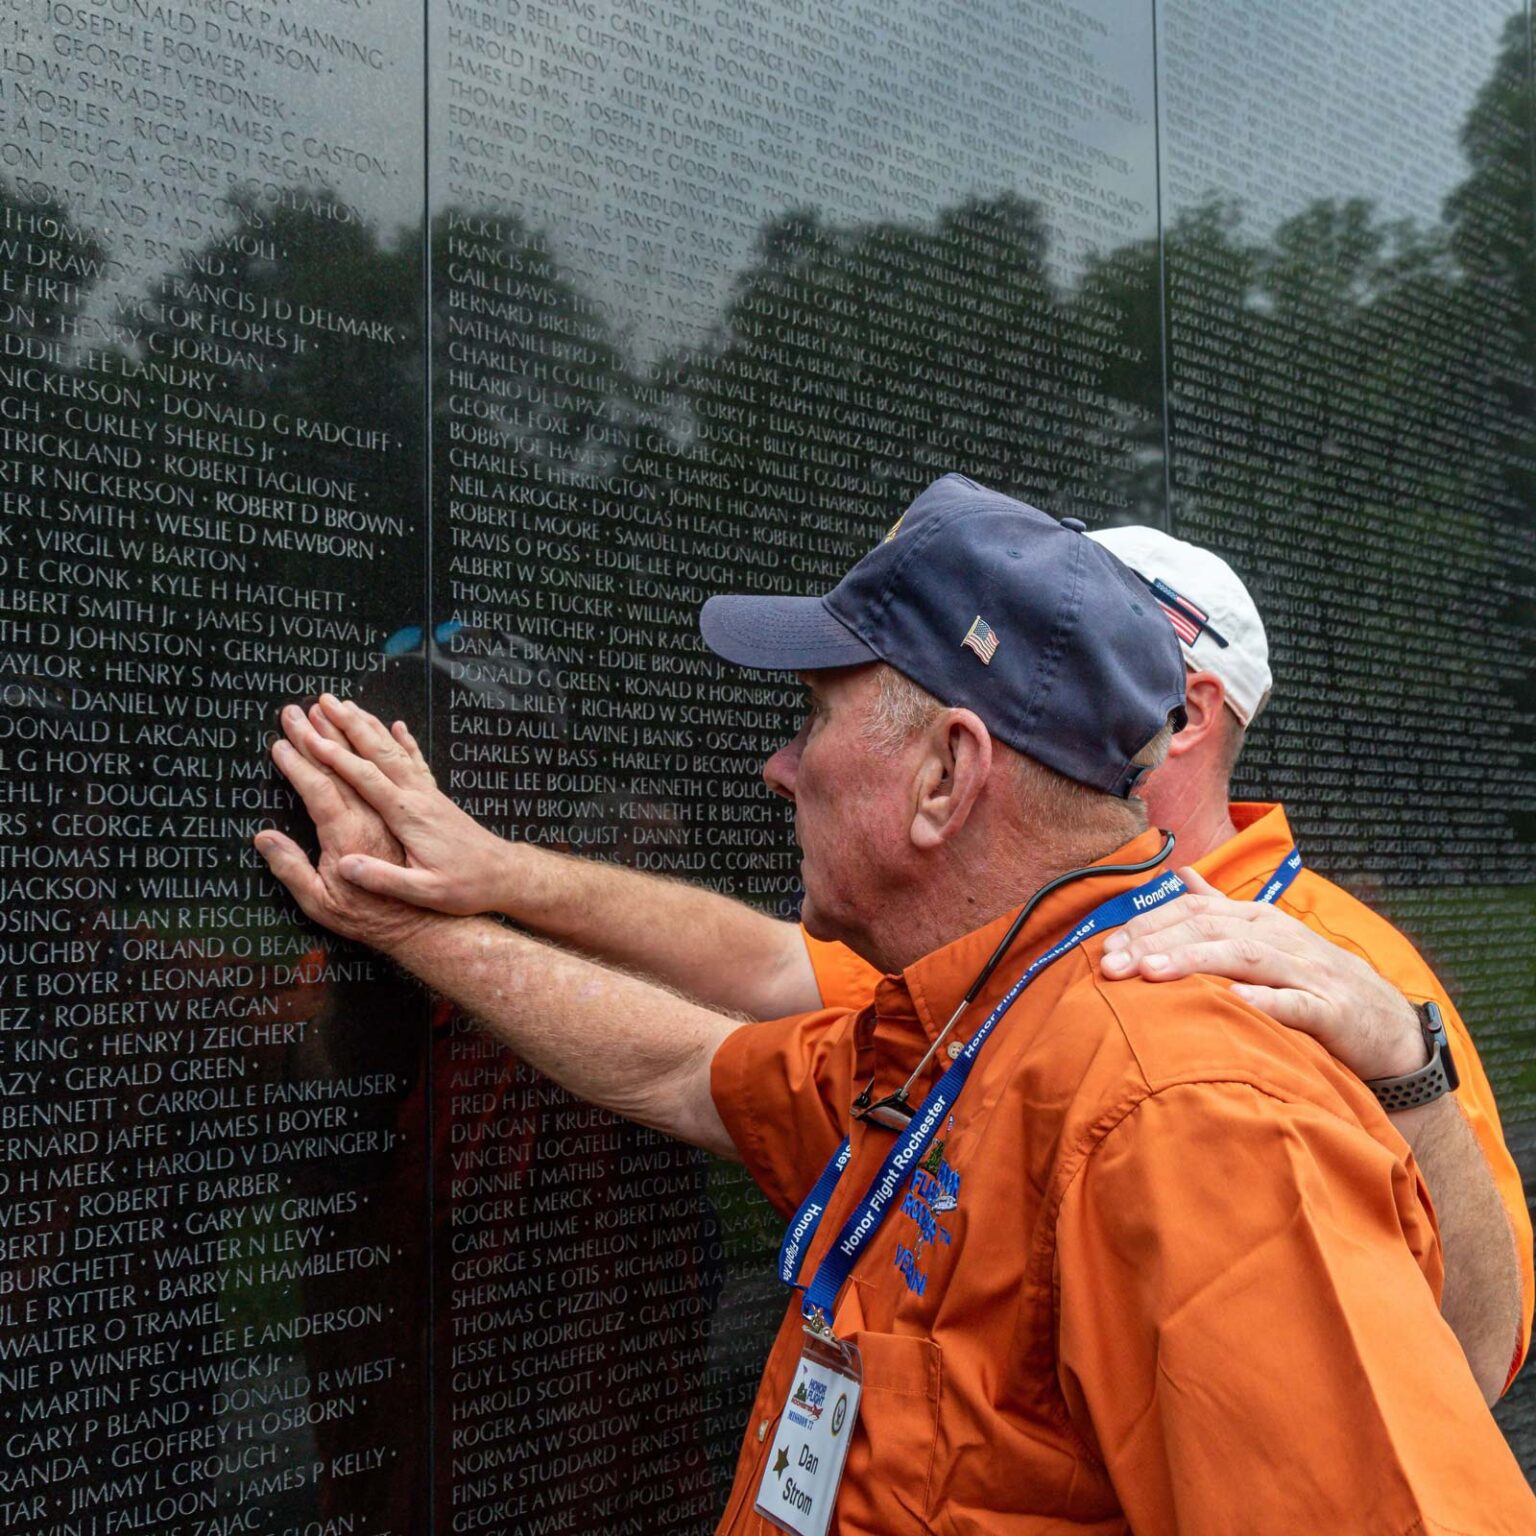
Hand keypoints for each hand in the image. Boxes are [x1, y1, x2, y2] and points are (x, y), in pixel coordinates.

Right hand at [279, 695, 519, 915]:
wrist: (505, 875)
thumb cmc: (466, 888)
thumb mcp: (425, 892)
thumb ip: (384, 878)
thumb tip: (344, 865)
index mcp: (408, 816)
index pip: (364, 778)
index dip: (333, 757)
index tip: (306, 737)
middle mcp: (417, 796)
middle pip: (376, 752)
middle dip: (345, 726)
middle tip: (318, 702)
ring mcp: (428, 793)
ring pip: (393, 750)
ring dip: (368, 725)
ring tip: (344, 704)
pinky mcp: (437, 797)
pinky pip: (417, 761)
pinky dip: (405, 741)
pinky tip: (397, 725)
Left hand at [1098, 867, 1426, 1081]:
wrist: (1389, 1024)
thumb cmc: (1313, 980)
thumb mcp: (1265, 936)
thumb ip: (1221, 907)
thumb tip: (1180, 876)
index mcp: (1256, 918)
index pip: (1192, 910)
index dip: (1146, 924)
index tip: (1105, 948)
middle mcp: (1277, 936)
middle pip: (1208, 928)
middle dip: (1154, 942)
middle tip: (1111, 965)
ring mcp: (1306, 970)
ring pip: (1244, 957)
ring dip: (1194, 962)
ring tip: (1151, 973)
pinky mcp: (1331, 1010)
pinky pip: (1294, 1003)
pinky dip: (1263, 1002)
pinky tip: (1232, 1003)